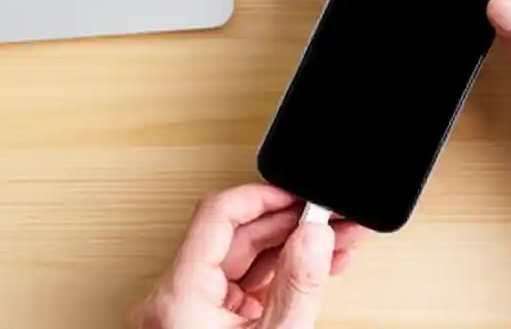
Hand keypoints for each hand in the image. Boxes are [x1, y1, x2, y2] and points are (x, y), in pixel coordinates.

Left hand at [131, 184, 369, 328]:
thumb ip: (296, 288)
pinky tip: (315, 270)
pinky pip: (241, 289)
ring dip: (291, 250)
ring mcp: (186, 316)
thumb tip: (312, 238)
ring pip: (242, 263)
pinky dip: (278, 278)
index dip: (264, 195)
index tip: (301, 194)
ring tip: (337, 243)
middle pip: (235, 237)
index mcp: (178, 296)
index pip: (218, 216)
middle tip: (332, 218)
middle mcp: (174, 301)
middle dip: (290, 224)